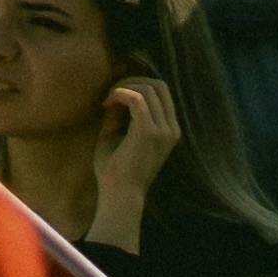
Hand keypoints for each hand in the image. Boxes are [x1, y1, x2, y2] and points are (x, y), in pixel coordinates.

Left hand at [93, 74, 180, 203]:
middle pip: (159, 85)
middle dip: (132, 81)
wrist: (118, 195)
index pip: (161, 93)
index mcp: (169, 130)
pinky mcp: (150, 132)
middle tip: (110, 93)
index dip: (137, 86)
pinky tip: (106, 104)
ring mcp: (163, 130)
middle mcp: (172, 129)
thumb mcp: (116, 136)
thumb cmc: (115, 170)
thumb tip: (113, 94)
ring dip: (123, 87)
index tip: (114, 98)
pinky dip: (120, 93)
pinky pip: (137, 98)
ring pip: (148, 88)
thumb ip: (118, 115)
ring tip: (106, 101)